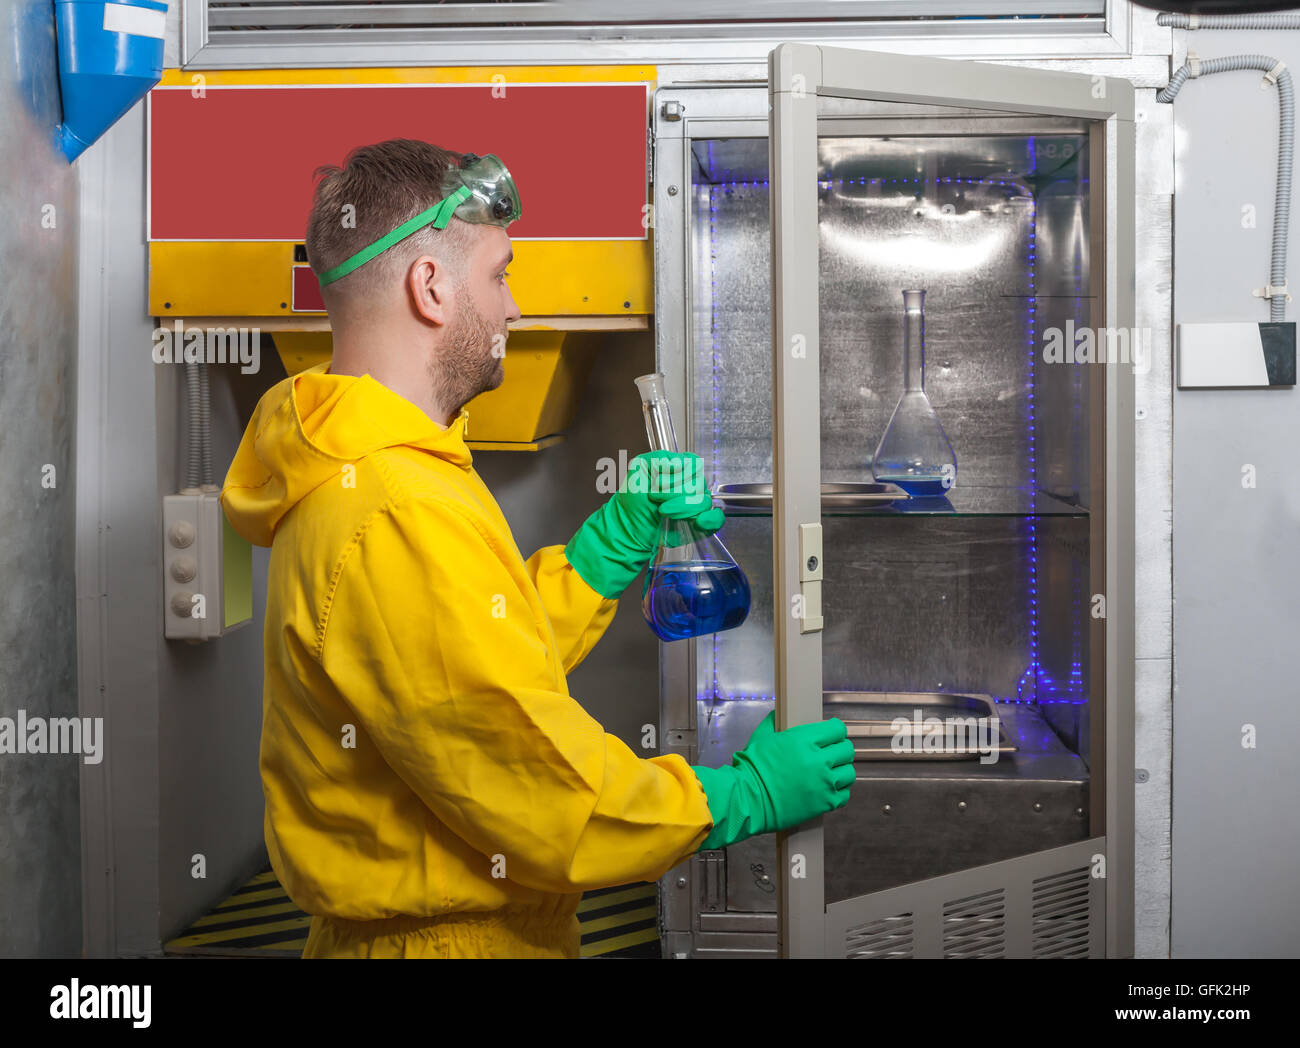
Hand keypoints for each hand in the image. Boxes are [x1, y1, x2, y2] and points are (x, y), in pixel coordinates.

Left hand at [563, 451, 725, 597]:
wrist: (628, 526)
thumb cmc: (634, 499)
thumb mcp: (639, 468)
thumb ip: (658, 458)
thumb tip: (679, 463)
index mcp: (681, 471)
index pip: (694, 464)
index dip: (677, 473)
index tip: (657, 481)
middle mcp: (693, 487)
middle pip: (697, 484)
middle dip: (673, 492)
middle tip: (655, 498)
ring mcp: (697, 506)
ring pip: (703, 502)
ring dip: (681, 507)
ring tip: (662, 511)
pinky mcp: (700, 525)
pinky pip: (716, 519)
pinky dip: (709, 520)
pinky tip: (697, 522)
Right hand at [691, 712, 854, 850]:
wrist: (748, 799)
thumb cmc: (752, 768)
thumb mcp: (762, 737)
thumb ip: (774, 722)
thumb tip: (778, 714)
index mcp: (804, 740)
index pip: (837, 729)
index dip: (835, 731)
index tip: (831, 735)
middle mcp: (818, 760)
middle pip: (847, 750)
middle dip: (840, 750)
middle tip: (831, 754)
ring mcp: (824, 782)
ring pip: (849, 772)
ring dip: (841, 771)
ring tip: (830, 773)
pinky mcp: (825, 803)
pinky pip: (845, 794)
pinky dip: (839, 791)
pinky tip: (828, 789)